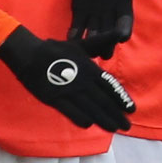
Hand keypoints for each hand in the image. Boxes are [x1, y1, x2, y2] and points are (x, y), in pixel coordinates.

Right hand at [0, 26, 132, 133]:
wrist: (30, 55)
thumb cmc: (56, 50)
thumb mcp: (80, 45)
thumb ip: (100, 43)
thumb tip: (118, 34)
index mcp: (90, 69)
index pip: (110, 87)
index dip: (122, 99)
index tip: (131, 109)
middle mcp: (82, 81)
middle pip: (104, 101)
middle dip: (116, 115)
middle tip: (127, 126)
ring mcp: (69, 91)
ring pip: (90, 109)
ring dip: (103, 120)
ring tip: (114, 128)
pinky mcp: (55, 99)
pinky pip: (70, 112)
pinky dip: (81, 119)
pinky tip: (88, 125)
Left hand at [67, 0, 161, 56]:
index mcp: (123, 10)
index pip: (125, 23)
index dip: (123, 30)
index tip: (122, 36)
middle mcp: (109, 18)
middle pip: (108, 36)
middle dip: (105, 44)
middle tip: (102, 51)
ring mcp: (94, 18)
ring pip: (92, 35)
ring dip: (89, 43)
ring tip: (85, 49)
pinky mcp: (80, 15)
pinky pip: (77, 28)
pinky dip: (74, 35)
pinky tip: (70, 39)